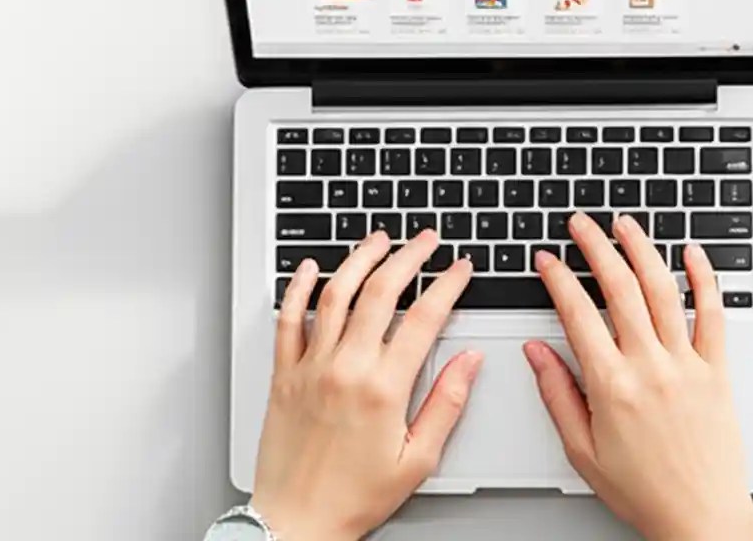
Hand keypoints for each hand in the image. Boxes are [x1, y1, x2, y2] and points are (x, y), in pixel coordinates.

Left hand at [250, 230, 480, 540]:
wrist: (295, 522)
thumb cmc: (353, 498)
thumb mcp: (418, 460)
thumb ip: (446, 403)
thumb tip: (469, 361)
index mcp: (384, 389)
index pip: (424, 317)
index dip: (447, 285)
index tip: (460, 269)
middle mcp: (346, 369)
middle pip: (381, 292)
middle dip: (409, 257)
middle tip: (425, 241)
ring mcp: (311, 367)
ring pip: (336, 293)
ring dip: (360, 258)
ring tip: (379, 239)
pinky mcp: (283, 375)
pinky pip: (288, 319)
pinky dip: (299, 288)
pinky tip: (312, 268)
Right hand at [525, 212, 752, 540]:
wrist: (701, 517)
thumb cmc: (644, 491)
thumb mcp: (582, 451)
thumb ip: (557, 395)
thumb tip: (537, 351)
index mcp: (611, 386)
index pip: (578, 313)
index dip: (559, 279)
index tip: (547, 260)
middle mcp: (650, 366)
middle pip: (620, 288)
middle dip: (595, 246)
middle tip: (581, 224)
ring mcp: (687, 364)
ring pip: (663, 290)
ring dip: (641, 249)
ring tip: (625, 225)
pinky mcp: (717, 370)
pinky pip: (713, 314)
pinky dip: (704, 279)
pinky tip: (692, 254)